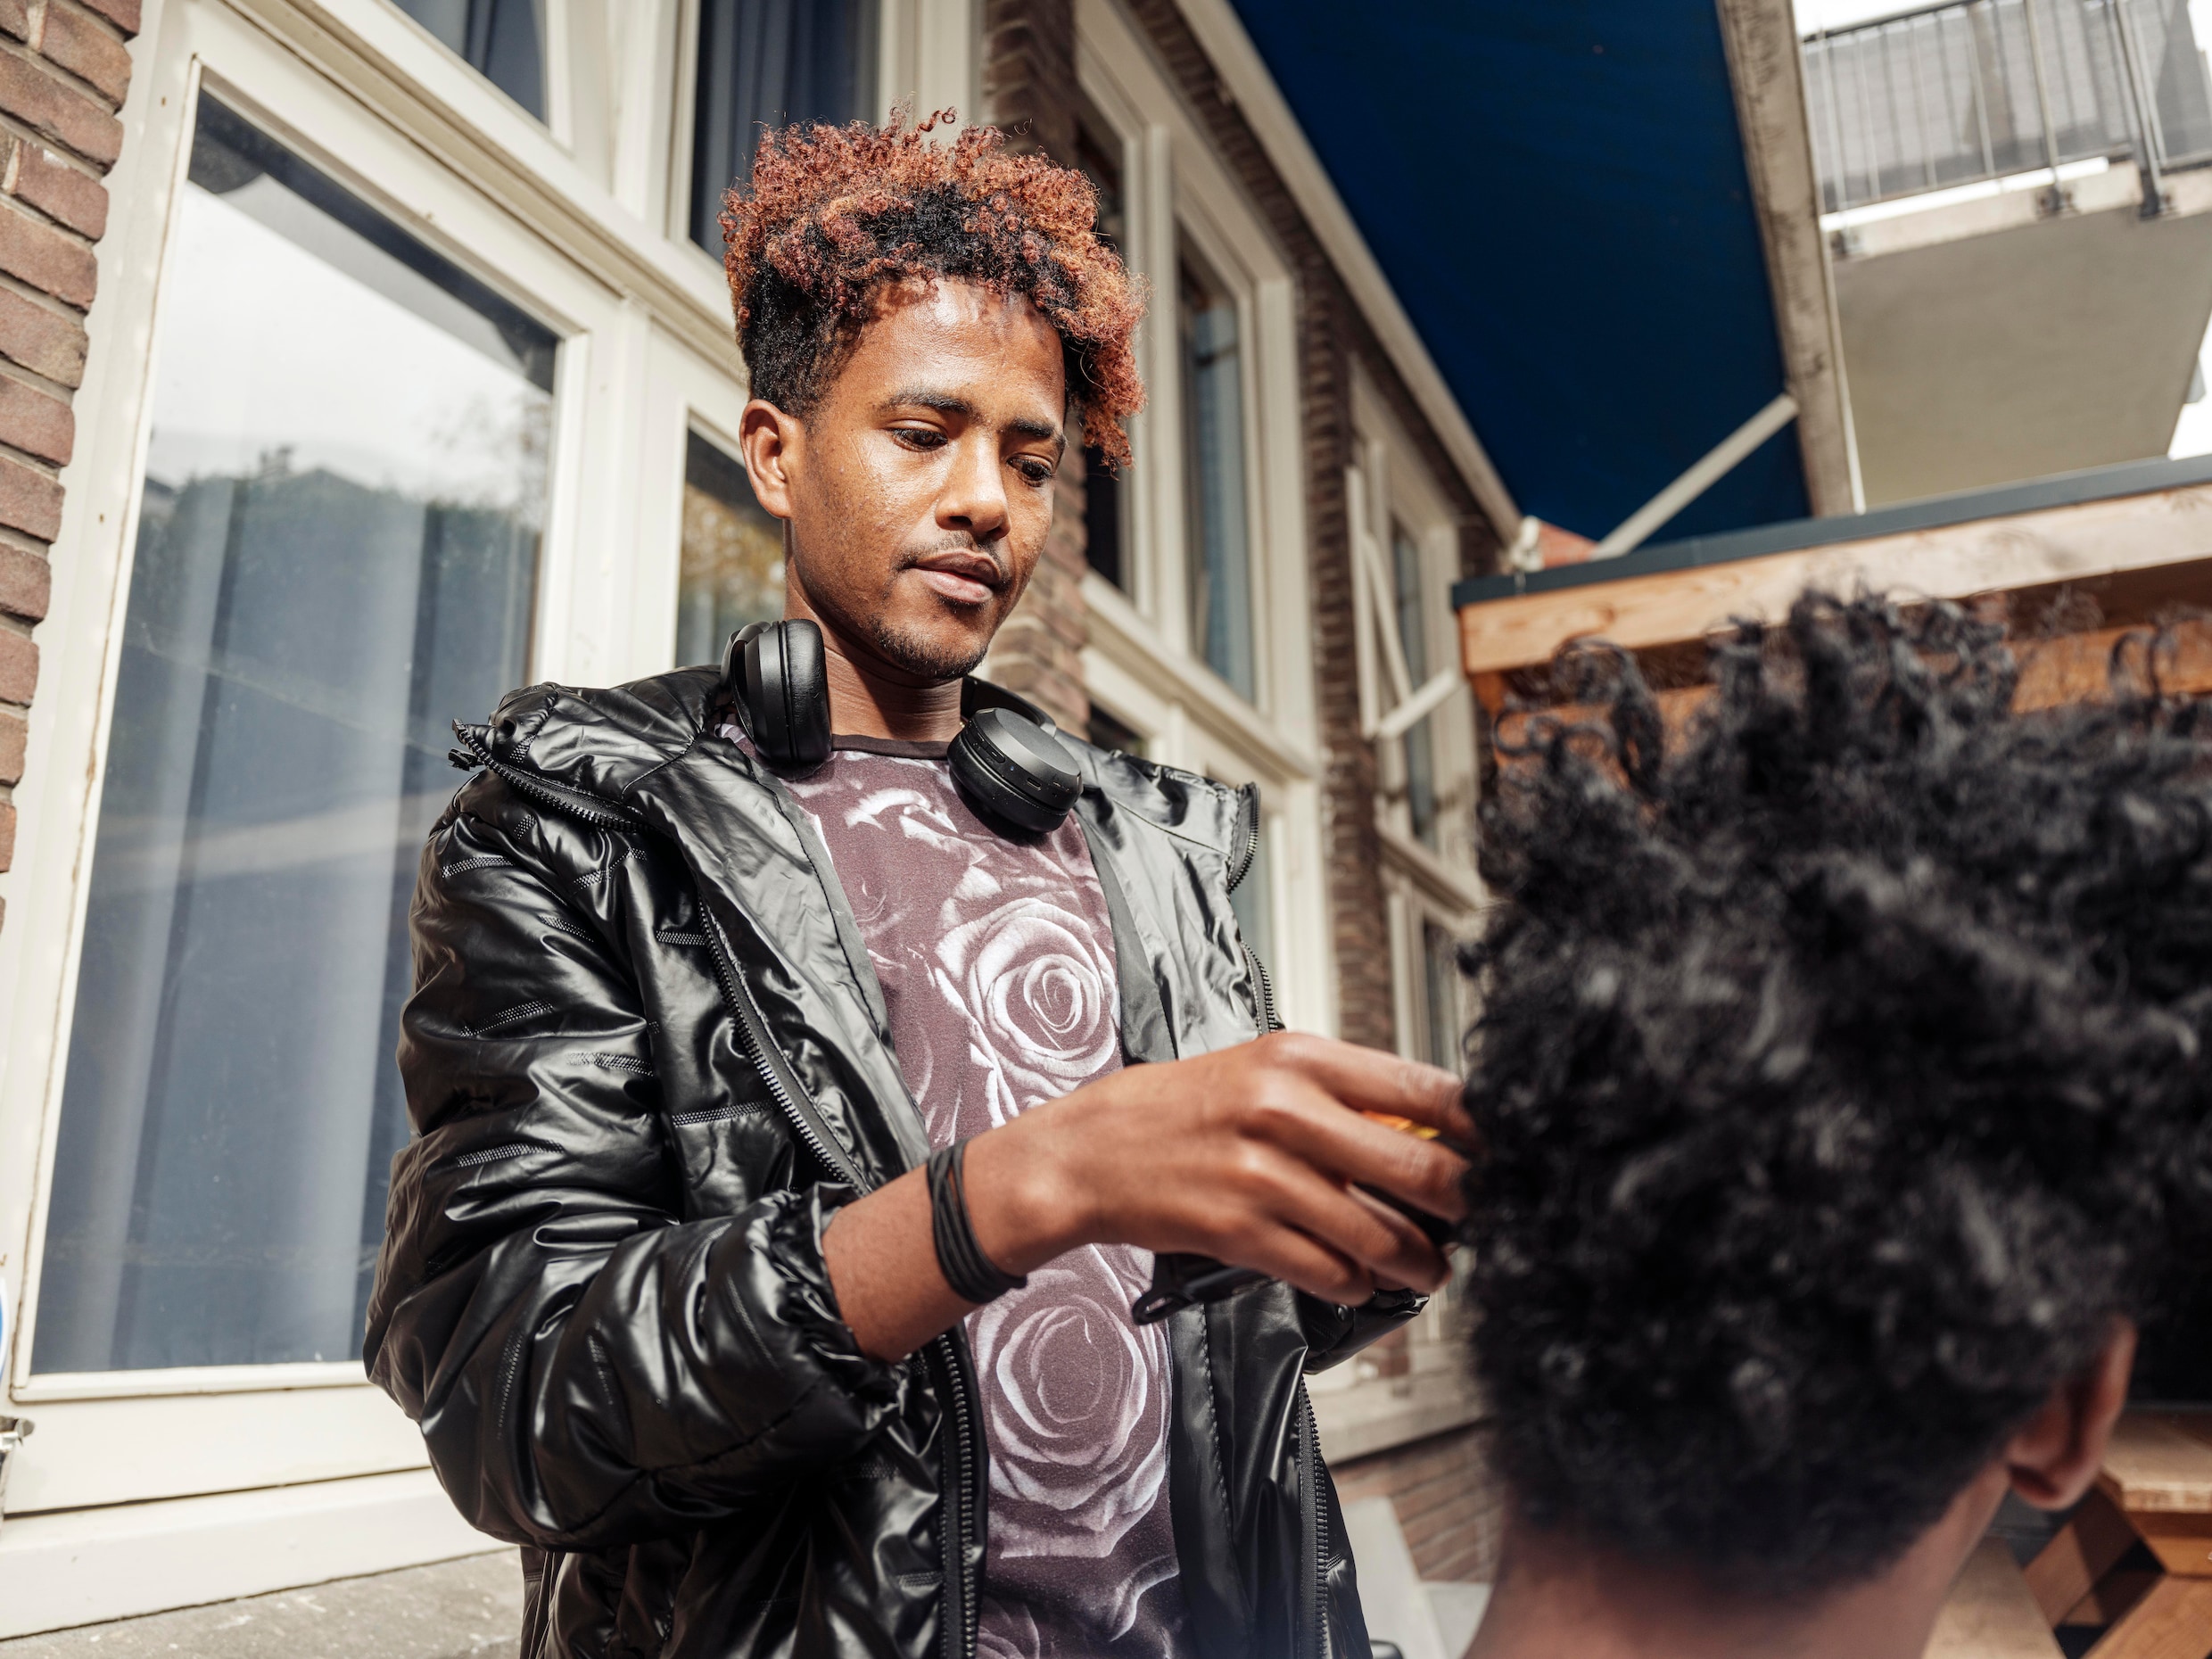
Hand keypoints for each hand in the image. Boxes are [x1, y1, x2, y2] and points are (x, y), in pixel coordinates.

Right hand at [964, 1031, 1470, 1304]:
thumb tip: (1421, 1128)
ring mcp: (1264, 1174)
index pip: (1424, 1088)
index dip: (1480, 1129)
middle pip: (1418, 1167)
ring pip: (1379, 1233)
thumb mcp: (1260, 1069)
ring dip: (1417, 1261)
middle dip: (1463, 1206)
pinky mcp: (1241, 1231)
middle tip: (1477, 1220)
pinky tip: (1360, 1278)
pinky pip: (1330, 1270)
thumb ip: (1337, 1094)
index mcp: (1300, 1058)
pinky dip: (1357, 1283)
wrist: (1088, 1153)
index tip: (1504, 1151)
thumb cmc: (1177, 1109)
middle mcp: (1286, 1110)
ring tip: (1428, 1267)